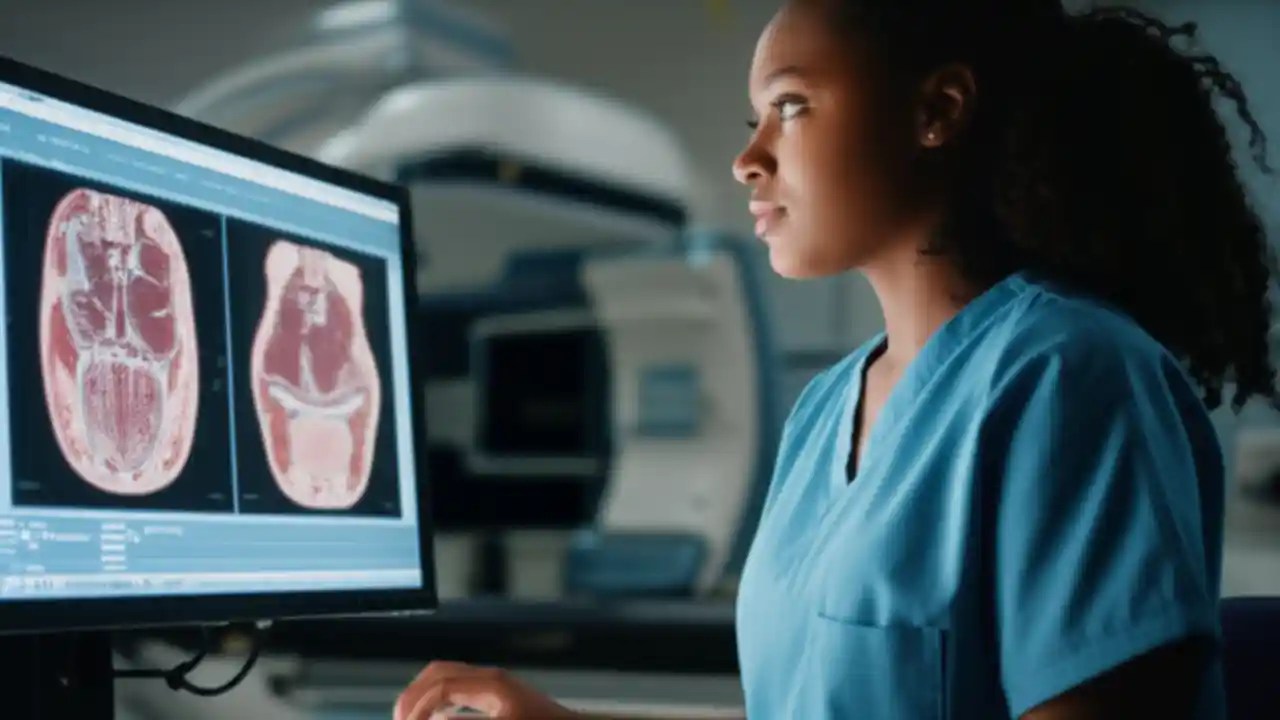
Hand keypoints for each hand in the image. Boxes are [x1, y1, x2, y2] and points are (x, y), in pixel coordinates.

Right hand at [394, 661, 582, 719]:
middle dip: (413, 695)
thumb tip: (435, 718)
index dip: (415, 709)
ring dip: (425, 695)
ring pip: (448, 678)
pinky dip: (442, 701)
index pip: (439, 687)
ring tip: (410, 718)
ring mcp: (498, 685)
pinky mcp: (502, 696)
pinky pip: (462, 690)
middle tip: (398, 718)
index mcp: (492, 684)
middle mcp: (492, 678)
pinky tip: (439, 719)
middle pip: (439, 672)